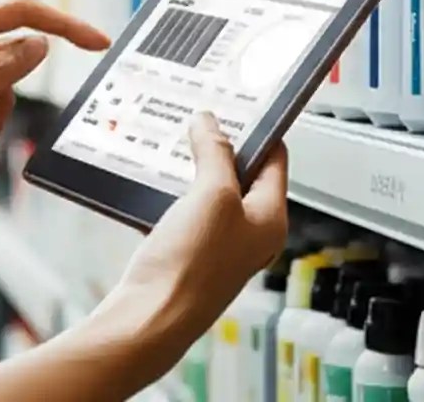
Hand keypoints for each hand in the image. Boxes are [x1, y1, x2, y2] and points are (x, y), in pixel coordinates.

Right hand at [94, 112, 288, 360]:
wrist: (148, 319)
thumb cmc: (190, 269)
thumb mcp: (211, 196)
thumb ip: (215, 154)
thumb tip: (210, 124)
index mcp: (270, 220)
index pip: (275, 161)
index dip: (258, 130)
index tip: (239, 104)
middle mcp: (249, 234)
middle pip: (241, 175)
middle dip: (219, 147)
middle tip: (199, 119)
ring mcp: (218, 247)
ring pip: (209, 193)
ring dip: (192, 169)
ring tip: (173, 144)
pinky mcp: (187, 255)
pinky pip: (184, 213)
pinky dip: (171, 194)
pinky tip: (152, 181)